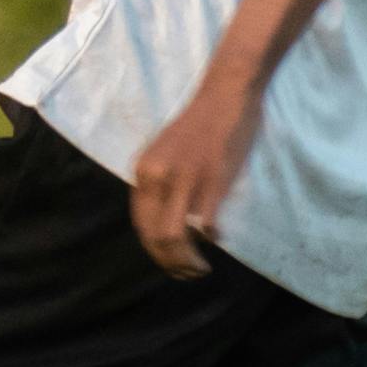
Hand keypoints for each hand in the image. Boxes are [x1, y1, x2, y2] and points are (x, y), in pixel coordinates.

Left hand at [128, 76, 254, 281]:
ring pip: (175, 237)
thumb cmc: (200, 122)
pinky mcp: (212, 180)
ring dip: (187, 262)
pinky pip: (206, 224)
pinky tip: (218, 239)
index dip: (154, 252)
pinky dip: (211, 238)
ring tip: (199, 270)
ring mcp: (184, 180)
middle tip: (186, 274)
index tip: (169, 263)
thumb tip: (163, 217)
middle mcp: (157, 177)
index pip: (141, 225)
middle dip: (170, 264)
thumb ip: (160, 183)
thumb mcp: (165, 152)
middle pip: (156, 237)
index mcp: (144, 171)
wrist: (225, 92)